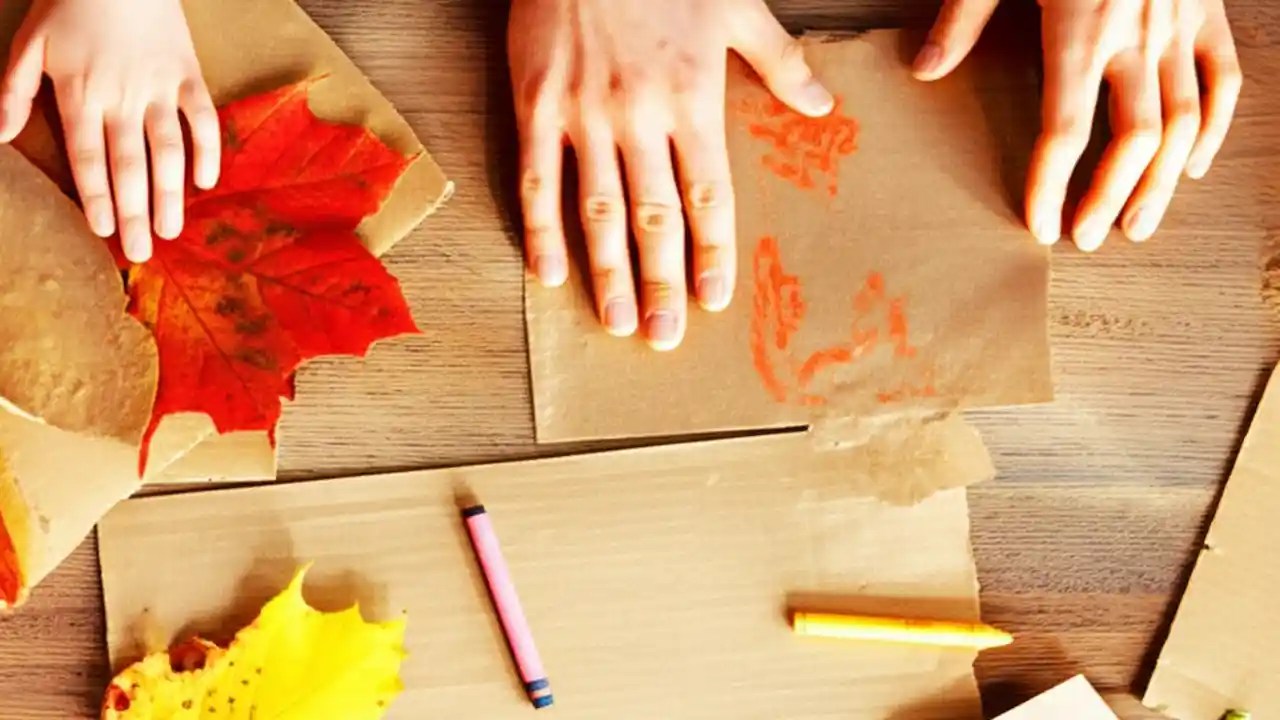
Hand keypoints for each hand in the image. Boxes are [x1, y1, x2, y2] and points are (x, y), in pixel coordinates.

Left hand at [0, 0, 219, 262]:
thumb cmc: (71, 5)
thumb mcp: (30, 42)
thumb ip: (13, 91)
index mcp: (80, 93)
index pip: (89, 157)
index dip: (96, 196)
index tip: (102, 231)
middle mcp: (123, 97)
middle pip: (130, 164)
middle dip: (135, 211)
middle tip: (142, 252)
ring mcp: (160, 87)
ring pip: (168, 149)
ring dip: (170, 193)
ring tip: (172, 229)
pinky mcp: (188, 75)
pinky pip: (202, 118)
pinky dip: (207, 150)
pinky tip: (204, 181)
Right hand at [508, 0, 833, 349]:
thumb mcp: (736, 5)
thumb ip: (780, 62)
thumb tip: (821, 107)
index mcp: (692, 99)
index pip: (707, 195)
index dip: (712, 250)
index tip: (715, 297)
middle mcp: (639, 118)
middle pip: (654, 217)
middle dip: (662, 281)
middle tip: (665, 335)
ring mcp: (582, 116)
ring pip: (597, 210)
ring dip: (608, 272)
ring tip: (617, 322)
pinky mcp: (534, 106)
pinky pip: (537, 180)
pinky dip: (541, 230)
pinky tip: (549, 275)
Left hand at [914, 0, 1241, 250]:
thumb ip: (963, 18)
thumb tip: (926, 70)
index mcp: (1081, 28)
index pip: (1065, 130)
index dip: (1051, 186)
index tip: (1038, 225)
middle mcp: (1138, 34)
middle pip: (1135, 140)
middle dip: (1110, 197)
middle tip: (1086, 238)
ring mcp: (1181, 23)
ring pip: (1185, 121)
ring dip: (1164, 181)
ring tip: (1138, 224)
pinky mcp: (1208, 9)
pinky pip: (1223, 77)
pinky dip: (1214, 126)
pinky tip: (1193, 165)